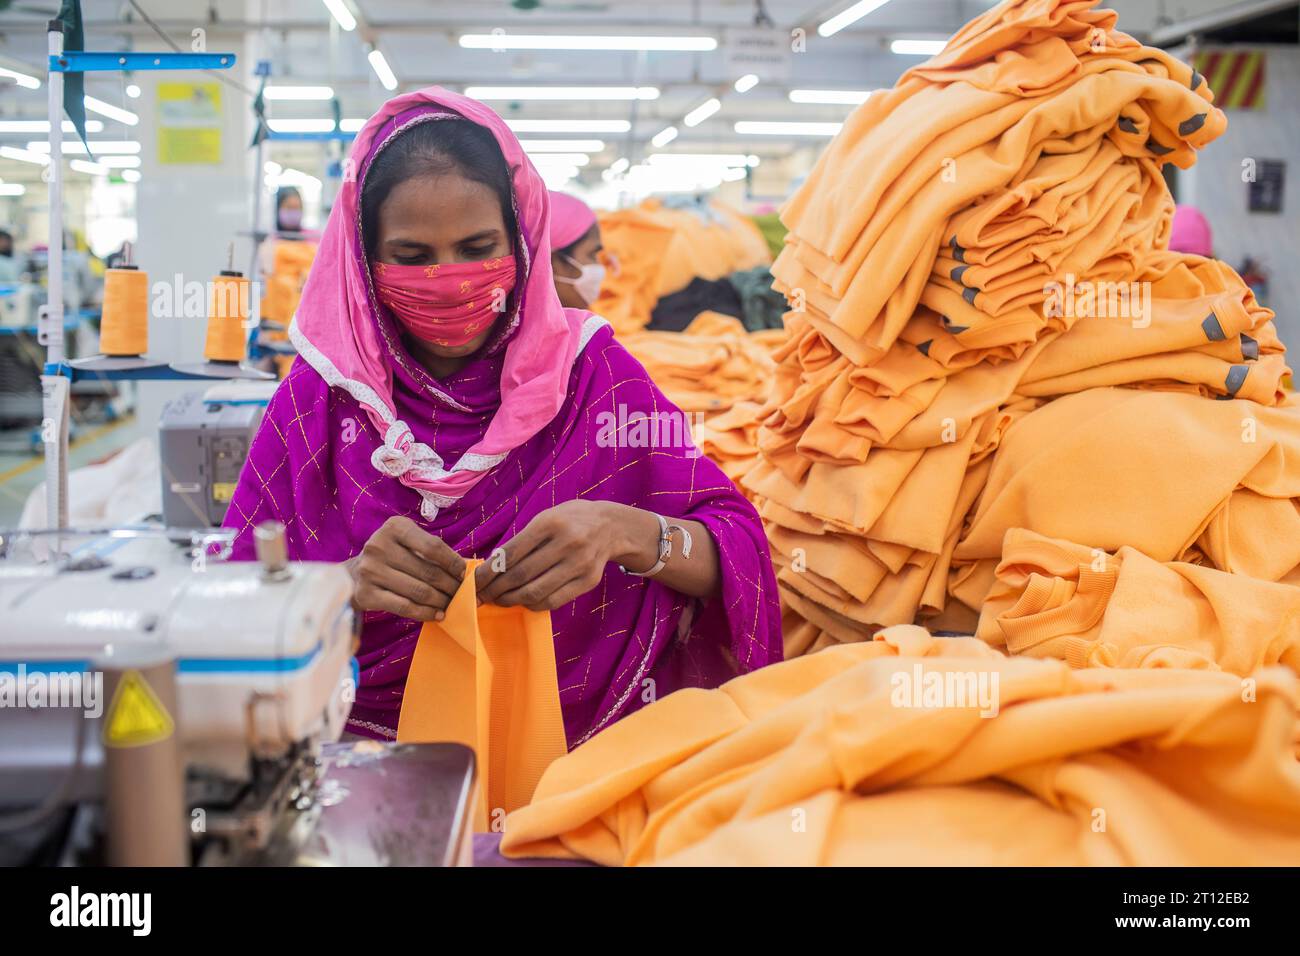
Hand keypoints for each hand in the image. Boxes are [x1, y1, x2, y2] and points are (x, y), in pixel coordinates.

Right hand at [347, 516, 466, 621]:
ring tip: (451, 605)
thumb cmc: (391, 557)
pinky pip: (405, 607)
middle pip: (428, 571)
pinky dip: (426, 613)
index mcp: (394, 527)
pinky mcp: (366, 594)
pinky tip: (437, 615)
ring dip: (441, 601)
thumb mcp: (407, 543)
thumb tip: (465, 570)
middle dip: (451, 586)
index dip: (453, 563)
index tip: (464, 575)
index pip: (433, 547)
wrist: (352, 575)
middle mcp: (379, 546)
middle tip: (462, 594)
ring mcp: (371, 571)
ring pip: (419, 591)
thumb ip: (431, 551)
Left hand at [475, 500, 641, 610]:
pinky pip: (553, 601)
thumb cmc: (570, 520)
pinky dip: (533, 605)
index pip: (510, 553)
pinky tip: (524, 601)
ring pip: (535, 591)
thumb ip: (522, 540)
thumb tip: (492, 567)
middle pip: (520, 575)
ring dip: (511, 600)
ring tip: (499, 600)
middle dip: (495, 589)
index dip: (488, 572)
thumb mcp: (546, 517)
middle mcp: (566, 543)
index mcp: (550, 523)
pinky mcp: (588, 581)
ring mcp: (580, 564)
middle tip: (481, 596)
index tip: (474, 583)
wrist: (611, 526)